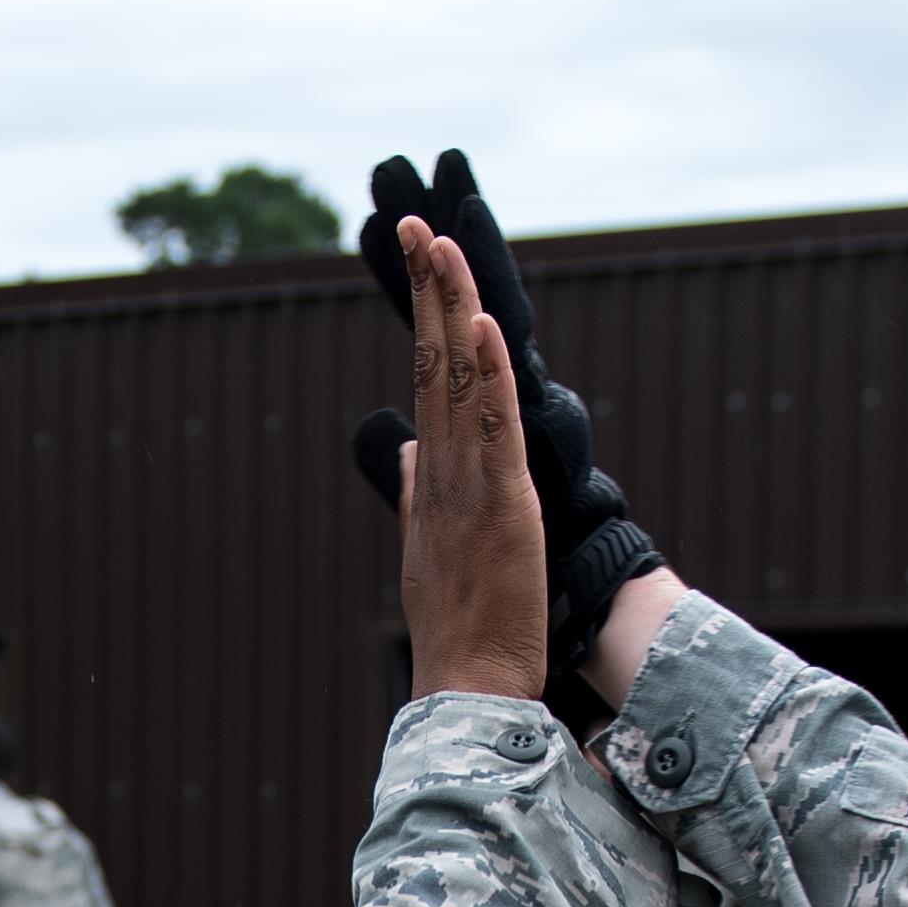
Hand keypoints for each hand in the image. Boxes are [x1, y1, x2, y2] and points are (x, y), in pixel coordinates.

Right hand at [344, 149, 660, 675]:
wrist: (463, 682)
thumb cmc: (458, 626)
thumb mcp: (429, 547)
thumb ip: (417, 492)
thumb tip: (407, 450)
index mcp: (429, 479)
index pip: (427, 380)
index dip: (426, 318)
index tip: (421, 263)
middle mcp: (439, 472)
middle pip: (432, 361)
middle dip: (426, 289)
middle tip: (416, 224)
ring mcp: (465, 486)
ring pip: (457, 379)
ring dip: (451, 306)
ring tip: (442, 244)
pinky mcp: (500, 504)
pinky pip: (491, 425)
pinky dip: (486, 371)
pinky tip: (477, 323)